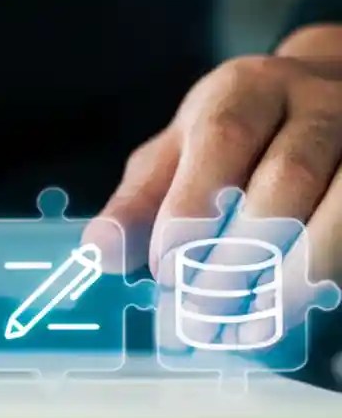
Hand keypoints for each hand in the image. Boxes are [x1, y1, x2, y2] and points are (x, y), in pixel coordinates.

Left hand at [86, 25, 341, 345]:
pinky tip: (293, 312)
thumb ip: (138, 201)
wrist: (324, 98)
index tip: (166, 268)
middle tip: (202, 313)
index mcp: (245, 91)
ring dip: (295, 275)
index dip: (192, 207)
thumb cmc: (236, 136)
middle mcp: (314, 104)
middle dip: (241, 254)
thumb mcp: (176, 155)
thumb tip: (98, 253)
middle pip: (286, 177)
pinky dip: (328, 275)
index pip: (221, 141)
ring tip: (252, 326)